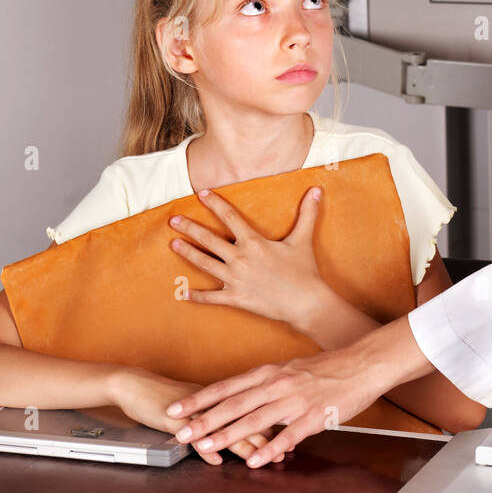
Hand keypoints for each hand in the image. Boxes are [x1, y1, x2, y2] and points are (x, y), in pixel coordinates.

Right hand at [108, 367, 286, 466]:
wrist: (132, 384)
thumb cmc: (164, 396)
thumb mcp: (195, 405)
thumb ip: (216, 414)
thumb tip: (238, 425)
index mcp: (218, 395)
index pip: (251, 408)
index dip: (271, 423)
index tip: (291, 437)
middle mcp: (210, 400)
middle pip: (243, 416)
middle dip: (265, 435)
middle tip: (284, 451)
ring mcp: (193, 408)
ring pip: (221, 424)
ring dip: (240, 443)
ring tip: (258, 458)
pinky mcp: (172, 417)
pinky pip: (190, 433)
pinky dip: (203, 447)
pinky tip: (215, 459)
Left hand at [167, 317, 430, 466]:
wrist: (362, 364)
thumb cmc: (327, 368)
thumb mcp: (291, 369)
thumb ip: (266, 384)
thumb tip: (243, 395)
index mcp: (270, 372)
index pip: (227, 386)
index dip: (200, 398)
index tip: (177, 409)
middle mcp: (278, 384)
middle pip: (235, 402)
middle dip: (204, 418)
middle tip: (180, 431)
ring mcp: (296, 400)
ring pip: (256, 418)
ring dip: (229, 433)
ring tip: (207, 445)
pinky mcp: (315, 416)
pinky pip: (289, 434)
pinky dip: (272, 447)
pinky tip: (258, 461)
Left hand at [170, 186, 326, 327]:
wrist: (306, 303)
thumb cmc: (304, 271)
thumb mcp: (303, 239)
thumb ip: (307, 213)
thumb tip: (317, 189)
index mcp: (254, 242)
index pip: (230, 217)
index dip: (215, 204)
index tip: (202, 193)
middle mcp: (241, 259)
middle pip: (210, 240)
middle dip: (190, 228)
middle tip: (173, 220)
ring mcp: (236, 280)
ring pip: (205, 264)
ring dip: (188, 254)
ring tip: (173, 245)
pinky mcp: (236, 299)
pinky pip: (212, 298)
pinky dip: (196, 296)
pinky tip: (183, 293)